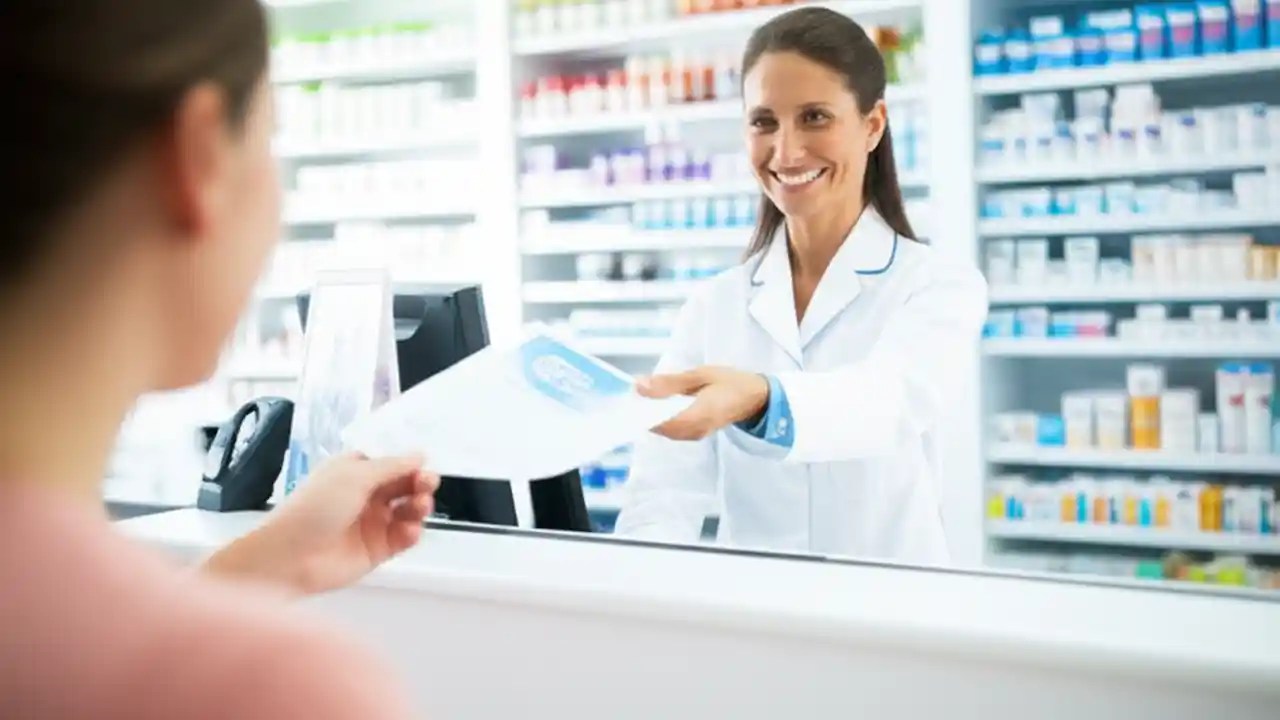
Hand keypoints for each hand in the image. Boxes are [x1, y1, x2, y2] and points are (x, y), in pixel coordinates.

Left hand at [204, 453, 438, 595]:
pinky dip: (411, 533)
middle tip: (427, 484)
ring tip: (419, 508)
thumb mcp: (354, 476)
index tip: (423, 466)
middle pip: (404, 486)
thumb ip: (391, 466)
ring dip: (418, 507)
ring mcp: (372, 524)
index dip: (409, 464)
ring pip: (407, 512)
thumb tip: (419, 455)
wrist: (290, 556)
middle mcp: (365, 496)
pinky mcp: (377, 550)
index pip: (392, 463)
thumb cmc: (316, 507)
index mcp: (355, 472)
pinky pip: (403, 538)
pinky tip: (410, 530)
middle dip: (419, 483)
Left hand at [637, 366, 769, 440]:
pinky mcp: (695, 435)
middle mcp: (694, 431)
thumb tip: (639, 386)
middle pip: (658, 428)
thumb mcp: (700, 375)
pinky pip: (672, 430)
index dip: (640, 411)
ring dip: (652, 415)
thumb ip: (669, 382)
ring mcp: (695, 435)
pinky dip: (662, 419)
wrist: (755, 397)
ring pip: (664, 431)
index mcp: (697, 415)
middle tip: (637, 391)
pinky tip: (660, 405)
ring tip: (646, 396)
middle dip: (644, 412)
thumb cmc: (730, 382)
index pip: (658, 421)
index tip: (630, 396)